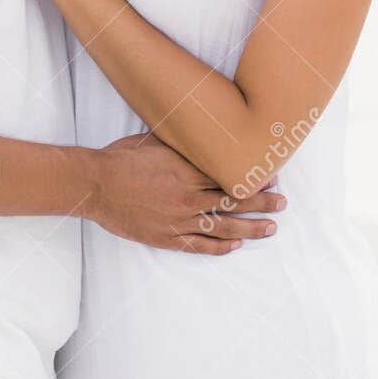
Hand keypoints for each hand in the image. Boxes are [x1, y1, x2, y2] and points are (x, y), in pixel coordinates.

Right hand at [88, 131, 284, 254]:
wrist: (95, 184)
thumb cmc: (122, 158)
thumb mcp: (155, 140)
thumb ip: (182, 143)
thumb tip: (205, 132)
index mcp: (187, 171)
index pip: (229, 175)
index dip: (253, 177)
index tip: (273, 176)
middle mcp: (187, 196)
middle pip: (233, 200)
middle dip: (261, 202)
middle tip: (282, 203)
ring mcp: (177, 219)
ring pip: (222, 225)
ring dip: (249, 227)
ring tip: (270, 228)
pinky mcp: (165, 237)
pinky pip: (197, 244)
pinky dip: (218, 246)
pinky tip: (235, 246)